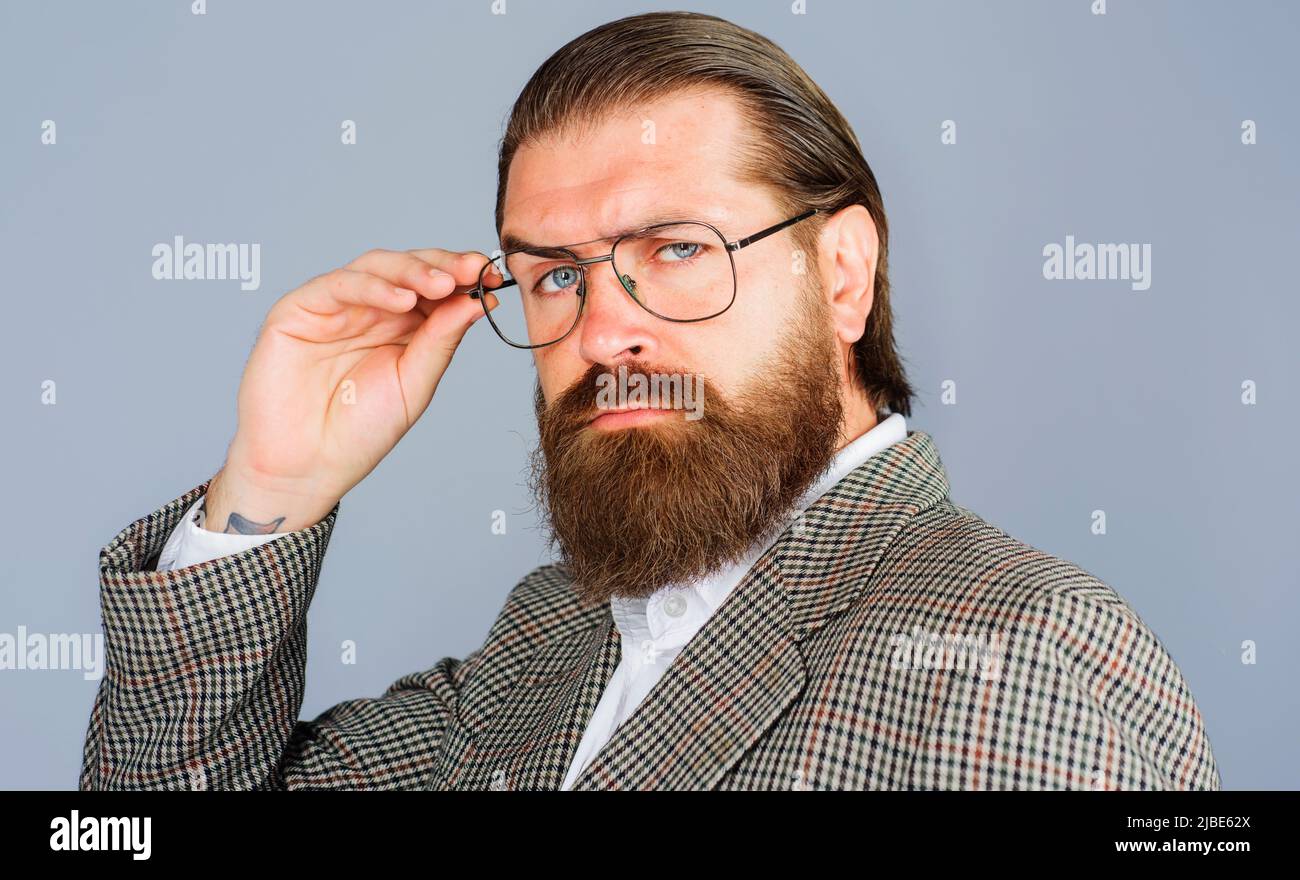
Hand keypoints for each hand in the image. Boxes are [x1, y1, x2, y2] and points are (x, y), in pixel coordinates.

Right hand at [204, 248, 499, 532]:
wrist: (307, 466)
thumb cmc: (358, 432)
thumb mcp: (414, 385)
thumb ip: (442, 342)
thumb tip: (479, 302)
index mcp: (402, 327)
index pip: (436, 288)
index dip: (464, 278)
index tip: (496, 277)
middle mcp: (371, 310)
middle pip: (410, 268)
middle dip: (445, 266)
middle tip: (474, 271)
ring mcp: (336, 306)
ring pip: (377, 267)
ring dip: (414, 271)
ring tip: (443, 285)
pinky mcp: (300, 308)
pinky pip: (340, 285)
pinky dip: (374, 287)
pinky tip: (403, 299)